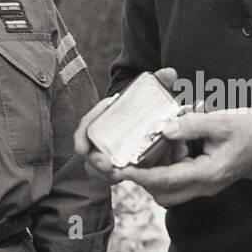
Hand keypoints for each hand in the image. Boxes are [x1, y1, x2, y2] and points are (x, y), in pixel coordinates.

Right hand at [73, 67, 186, 181]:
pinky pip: (108, 172)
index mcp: (105, 115)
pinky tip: (122, 178)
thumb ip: (160, 83)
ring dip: (102, 171)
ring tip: (115, 175)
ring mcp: (107, 148)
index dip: (82, 135)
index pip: (88, 124)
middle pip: (89, 148)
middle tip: (106, 164)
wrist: (152, 117)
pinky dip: (112, 176)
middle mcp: (101, 133)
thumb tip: (170, 73)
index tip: (81, 147)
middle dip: (94, 158)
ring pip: (96, 164)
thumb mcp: (154, 94)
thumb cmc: (147, 104)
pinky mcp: (117, 161)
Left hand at [116, 107, 251, 205]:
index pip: (166, 180)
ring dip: (159, 164)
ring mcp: (202, 184)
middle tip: (139, 149)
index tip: (122, 168)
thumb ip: (193, 125)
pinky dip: (169, 158)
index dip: (141, 175)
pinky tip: (178, 137)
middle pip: (161, 191)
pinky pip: (176, 174)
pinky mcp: (201, 177)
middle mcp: (204, 185)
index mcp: (209, 174)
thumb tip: (164, 128)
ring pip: (167, 185)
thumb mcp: (225, 121)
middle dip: (145, 174)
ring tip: (168, 136)